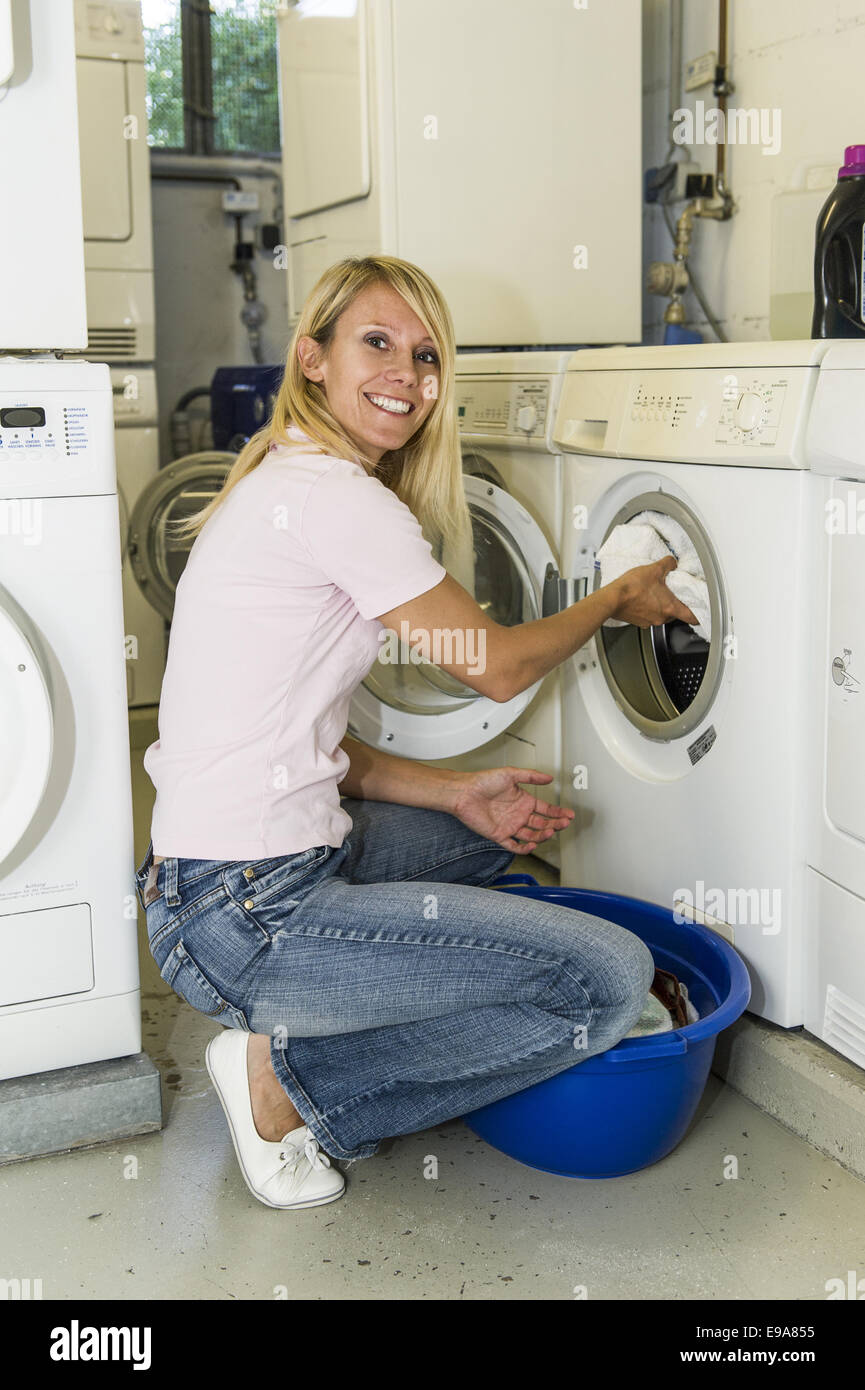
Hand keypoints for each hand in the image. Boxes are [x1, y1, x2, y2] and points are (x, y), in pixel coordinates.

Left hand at [450, 767, 574, 854]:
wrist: (464, 793)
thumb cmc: (483, 781)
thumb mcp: (510, 773)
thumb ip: (531, 776)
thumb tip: (549, 777)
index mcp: (523, 801)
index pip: (546, 809)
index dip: (558, 812)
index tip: (569, 814)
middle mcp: (518, 814)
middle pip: (542, 824)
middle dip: (555, 824)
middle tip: (564, 823)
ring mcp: (510, 826)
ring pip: (532, 836)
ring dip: (543, 835)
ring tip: (550, 831)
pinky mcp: (500, 835)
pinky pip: (515, 846)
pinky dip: (524, 848)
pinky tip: (532, 845)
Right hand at [606, 555, 697, 628]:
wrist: (611, 599)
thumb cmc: (631, 588)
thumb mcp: (654, 569)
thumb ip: (668, 564)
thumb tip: (672, 562)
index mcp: (669, 608)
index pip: (692, 617)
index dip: (699, 615)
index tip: (702, 612)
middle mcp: (661, 618)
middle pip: (675, 614)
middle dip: (675, 604)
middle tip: (672, 593)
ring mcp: (649, 621)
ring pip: (661, 615)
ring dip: (660, 606)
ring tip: (654, 593)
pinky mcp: (638, 621)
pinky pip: (648, 615)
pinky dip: (648, 608)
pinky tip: (642, 598)